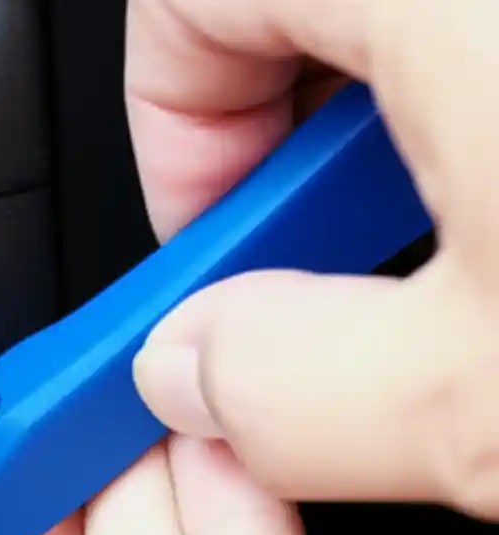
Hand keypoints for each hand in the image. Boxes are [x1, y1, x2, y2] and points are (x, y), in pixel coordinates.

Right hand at [126, 0, 498, 518]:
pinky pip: (497, 39)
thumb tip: (203, 375)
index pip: (178, 1)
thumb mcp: (497, 398)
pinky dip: (487, 114)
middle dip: (291, 140)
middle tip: (354, 253)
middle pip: (293, 7)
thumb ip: (303, 383)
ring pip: (419, 19)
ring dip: (413, 130)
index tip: (217, 245)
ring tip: (475, 245)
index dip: (166, 133)